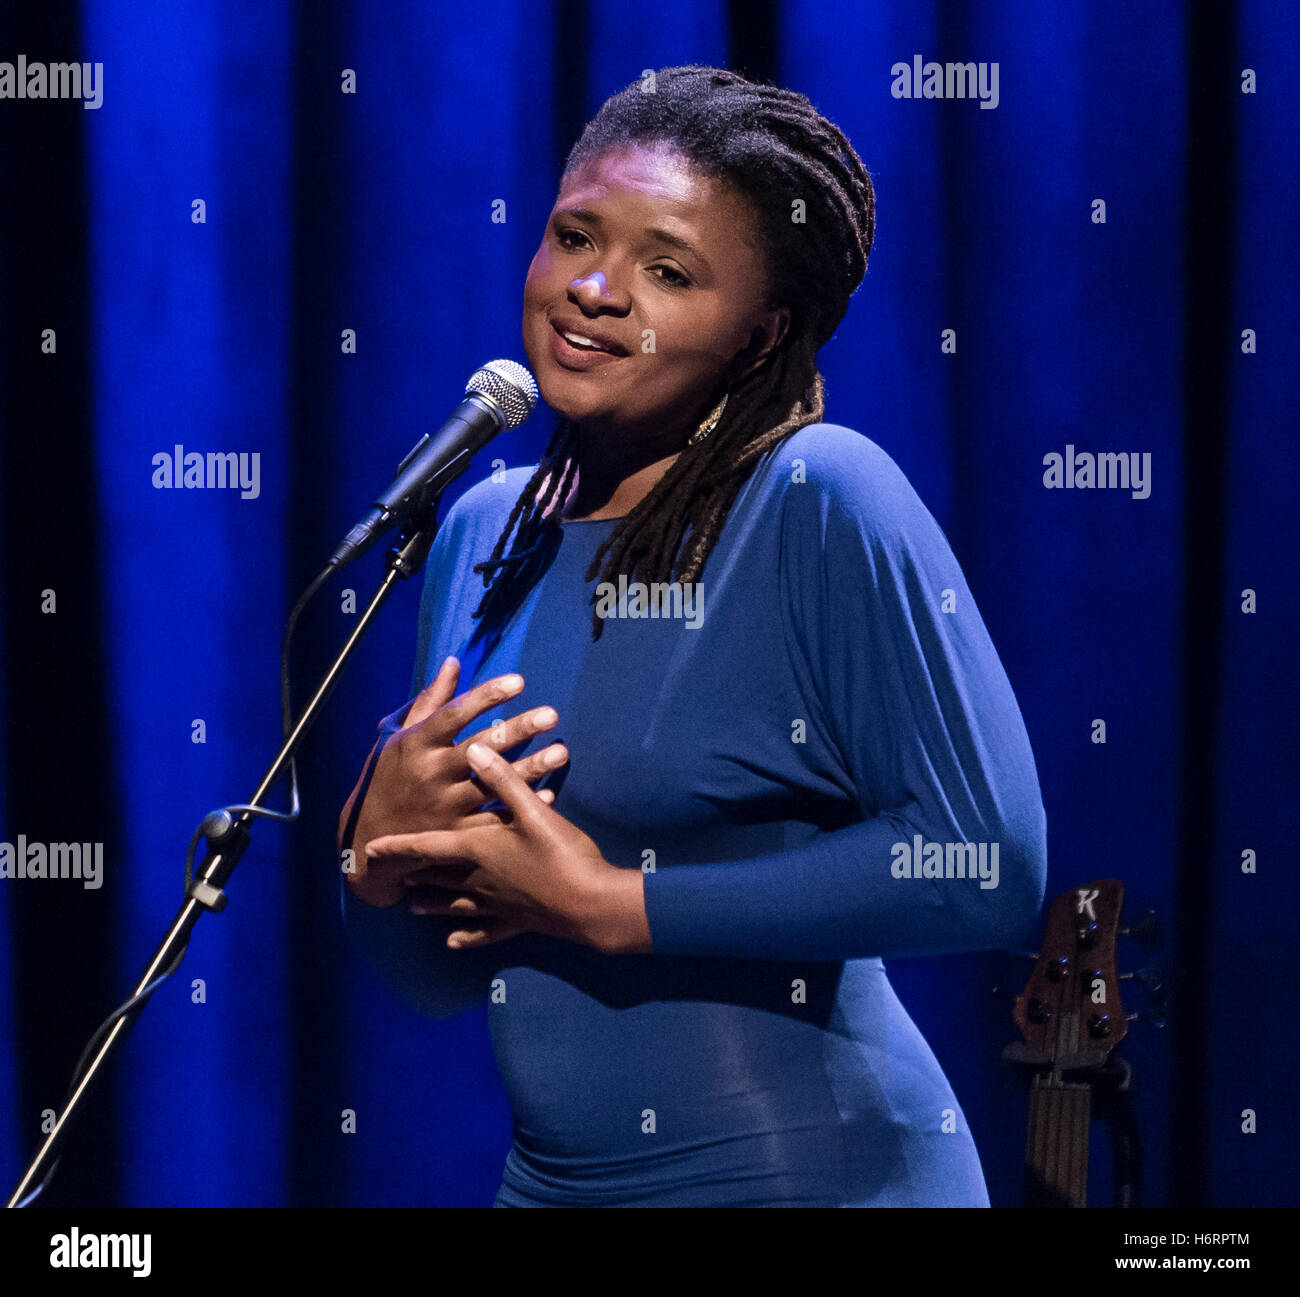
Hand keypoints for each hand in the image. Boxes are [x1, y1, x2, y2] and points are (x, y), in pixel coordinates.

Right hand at [341, 657, 568, 906]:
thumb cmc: (388, 776)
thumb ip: (430, 701)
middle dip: (517, 730)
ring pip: (493, 784)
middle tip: (551, 715)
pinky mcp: (454, 834)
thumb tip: (453, 663)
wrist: (367, 835)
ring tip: (561, 752)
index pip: (454, 715)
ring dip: (529, 769)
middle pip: (479, 748)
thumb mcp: (398, 736)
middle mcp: (431, 773)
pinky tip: (547, 795)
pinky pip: (493, 820)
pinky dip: (518, 807)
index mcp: (416, 744)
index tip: (518, 681)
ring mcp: (443, 805)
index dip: (486, 696)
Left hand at [365, 741, 651, 954]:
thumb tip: (474, 746)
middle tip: (389, 874)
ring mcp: (494, 905)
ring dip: (431, 903)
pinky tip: (452, 941)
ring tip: (412, 906)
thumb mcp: (533, 809)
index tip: (370, 849)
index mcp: (477, 849)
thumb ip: (503, 778)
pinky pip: (481, 932)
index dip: (397, 847)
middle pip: (435, 875)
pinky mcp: (513, 923)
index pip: (426, 846)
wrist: (590, 903)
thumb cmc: (560, 853)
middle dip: (412, 872)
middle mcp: (476, 879)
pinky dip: (464, 936)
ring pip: (452, 905)